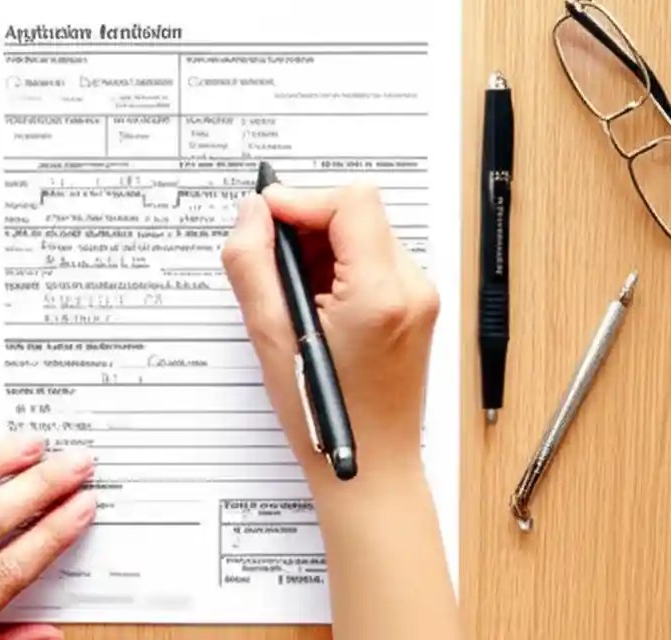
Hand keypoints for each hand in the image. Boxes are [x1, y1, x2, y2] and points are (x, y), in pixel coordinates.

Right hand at [220, 183, 438, 498]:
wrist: (372, 469)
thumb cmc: (327, 422)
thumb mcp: (271, 338)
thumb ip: (253, 265)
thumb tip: (251, 215)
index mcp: (380, 294)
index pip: (350, 203)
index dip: (300, 199)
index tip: (265, 215)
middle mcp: (411, 289)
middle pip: (358, 213)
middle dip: (307, 224)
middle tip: (270, 259)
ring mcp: (419, 298)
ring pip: (364, 233)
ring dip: (321, 247)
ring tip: (291, 293)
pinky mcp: (415, 306)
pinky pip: (373, 260)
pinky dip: (338, 267)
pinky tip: (314, 305)